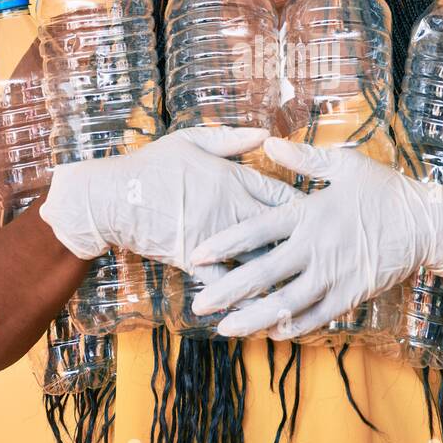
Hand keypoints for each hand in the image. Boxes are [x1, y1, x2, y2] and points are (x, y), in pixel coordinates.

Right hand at [38, 126, 301, 282]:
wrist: (112, 198)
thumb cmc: (150, 165)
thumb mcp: (191, 140)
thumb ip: (232, 139)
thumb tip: (267, 134)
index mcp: (232, 178)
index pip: (279, 193)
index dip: (304, 205)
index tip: (324, 213)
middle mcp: (229, 209)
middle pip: (279, 230)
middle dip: (304, 242)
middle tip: (331, 253)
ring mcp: (215, 237)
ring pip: (259, 259)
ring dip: (284, 273)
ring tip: (312, 286)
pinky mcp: (196, 261)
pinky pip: (228, 282)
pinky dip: (247, 295)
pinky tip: (267, 308)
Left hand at [188, 136, 442, 338]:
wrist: (428, 224)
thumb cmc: (385, 191)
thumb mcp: (346, 166)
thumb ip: (304, 159)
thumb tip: (269, 143)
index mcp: (310, 213)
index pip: (258, 230)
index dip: (226, 243)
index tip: (198, 254)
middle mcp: (317, 247)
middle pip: (263, 273)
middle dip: (228, 290)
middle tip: (199, 304)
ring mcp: (334, 274)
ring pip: (285, 303)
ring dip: (253, 317)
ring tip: (226, 329)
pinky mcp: (351, 294)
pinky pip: (316, 315)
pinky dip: (292, 325)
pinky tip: (271, 332)